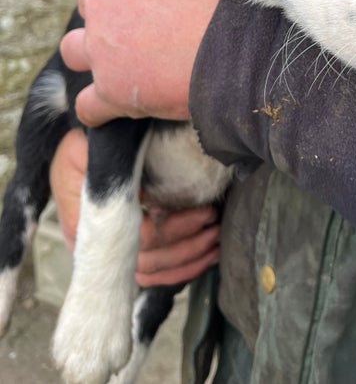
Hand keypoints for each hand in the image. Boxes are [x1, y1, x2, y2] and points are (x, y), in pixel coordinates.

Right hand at [50, 130, 219, 285]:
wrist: (77, 146)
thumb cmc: (85, 144)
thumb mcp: (90, 147)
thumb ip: (113, 166)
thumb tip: (145, 192)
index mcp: (89, 221)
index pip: (139, 238)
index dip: (174, 229)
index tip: (203, 212)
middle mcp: (98, 245)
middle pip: (148, 261)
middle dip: (188, 246)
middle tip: (215, 223)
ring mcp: (112, 252)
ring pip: (153, 273)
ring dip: (189, 260)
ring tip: (215, 238)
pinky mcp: (126, 252)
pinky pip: (154, 273)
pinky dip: (182, 268)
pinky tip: (207, 254)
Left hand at [60, 0, 226, 126]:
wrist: (249, 44)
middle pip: (92, 4)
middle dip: (113, 15)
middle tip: (150, 27)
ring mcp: (101, 45)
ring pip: (76, 50)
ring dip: (97, 55)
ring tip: (128, 63)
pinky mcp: (110, 89)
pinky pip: (88, 105)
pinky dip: (99, 107)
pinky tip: (116, 107)